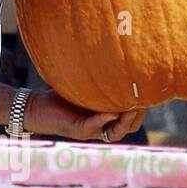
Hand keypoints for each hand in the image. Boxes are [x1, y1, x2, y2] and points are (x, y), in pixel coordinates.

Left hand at [24, 89, 145, 141]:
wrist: (37, 106)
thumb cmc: (63, 94)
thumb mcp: (88, 84)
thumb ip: (103, 77)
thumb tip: (119, 55)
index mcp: (108, 117)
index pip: (133, 118)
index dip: (143, 107)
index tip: (149, 91)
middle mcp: (102, 127)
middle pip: (129, 127)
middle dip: (138, 113)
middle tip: (144, 99)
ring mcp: (90, 131)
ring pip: (115, 132)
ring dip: (125, 120)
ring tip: (132, 106)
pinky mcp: (76, 131)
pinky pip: (92, 127)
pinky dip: (102, 119)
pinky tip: (111, 110)